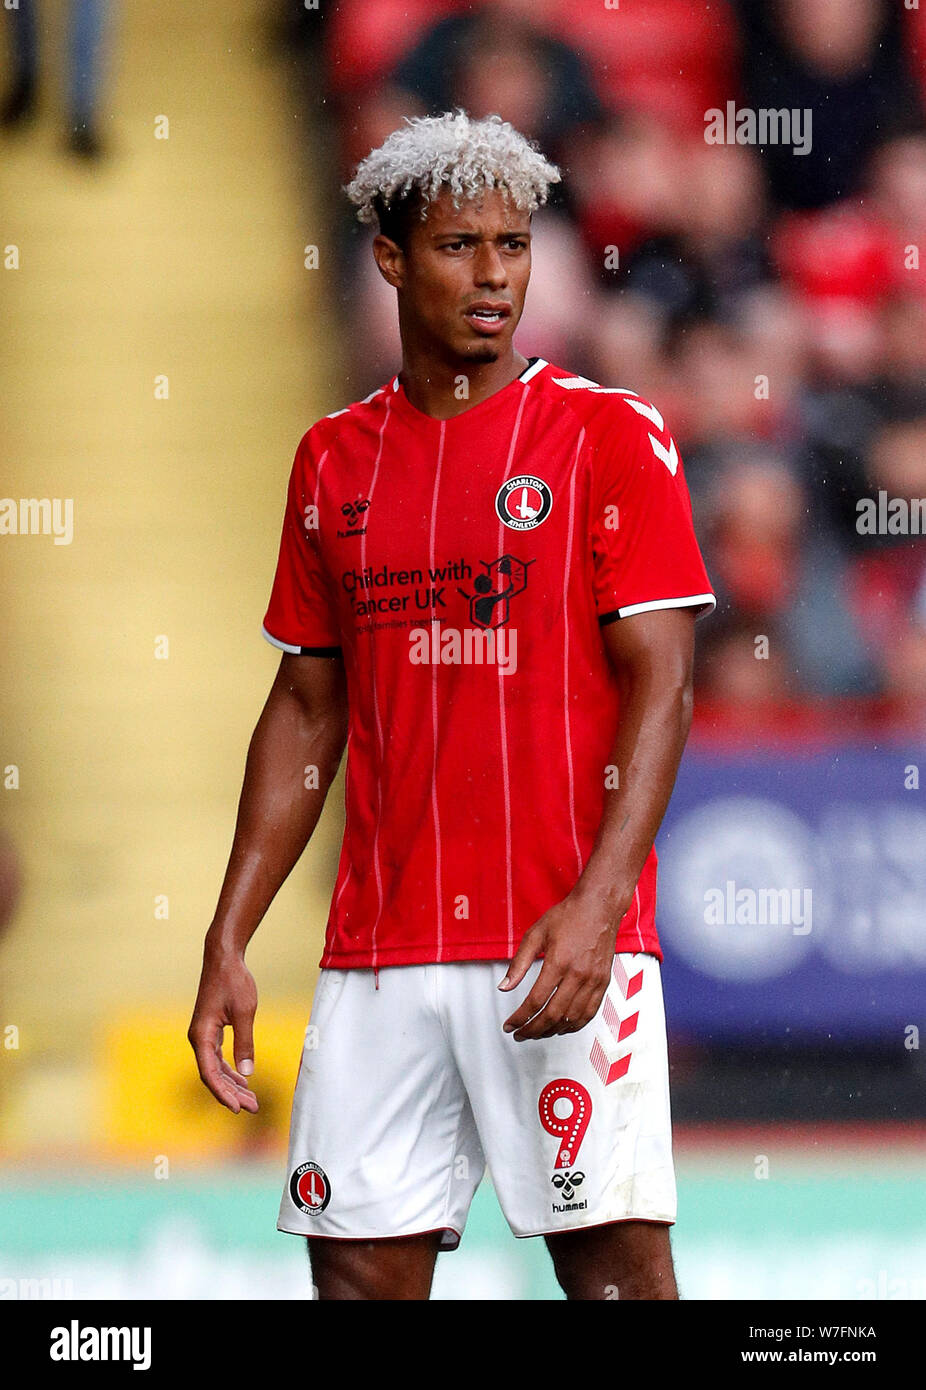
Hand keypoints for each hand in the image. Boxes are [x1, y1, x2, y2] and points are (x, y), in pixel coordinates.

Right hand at [188, 942, 258, 1112]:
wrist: (223, 958)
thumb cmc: (233, 981)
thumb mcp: (245, 1011)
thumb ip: (245, 1042)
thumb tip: (247, 1073)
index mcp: (201, 1035)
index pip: (209, 1073)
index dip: (222, 1093)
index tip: (237, 1109)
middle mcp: (199, 1038)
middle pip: (213, 1075)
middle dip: (231, 1094)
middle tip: (253, 1108)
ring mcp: (204, 1035)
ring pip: (216, 1068)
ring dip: (232, 1084)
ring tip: (251, 1099)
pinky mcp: (211, 1030)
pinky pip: (218, 1057)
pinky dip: (230, 1070)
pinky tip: (243, 1079)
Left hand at [498, 888, 623, 1040]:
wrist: (599, 907)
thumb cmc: (567, 916)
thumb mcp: (535, 934)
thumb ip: (519, 963)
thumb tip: (504, 987)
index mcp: (558, 962)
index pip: (535, 1001)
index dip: (520, 1018)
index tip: (510, 1025)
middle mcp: (578, 974)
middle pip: (553, 1015)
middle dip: (533, 1030)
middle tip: (520, 1034)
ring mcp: (593, 980)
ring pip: (572, 1019)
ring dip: (552, 1031)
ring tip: (537, 1032)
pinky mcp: (603, 983)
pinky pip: (589, 1013)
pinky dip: (574, 1026)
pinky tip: (561, 1027)